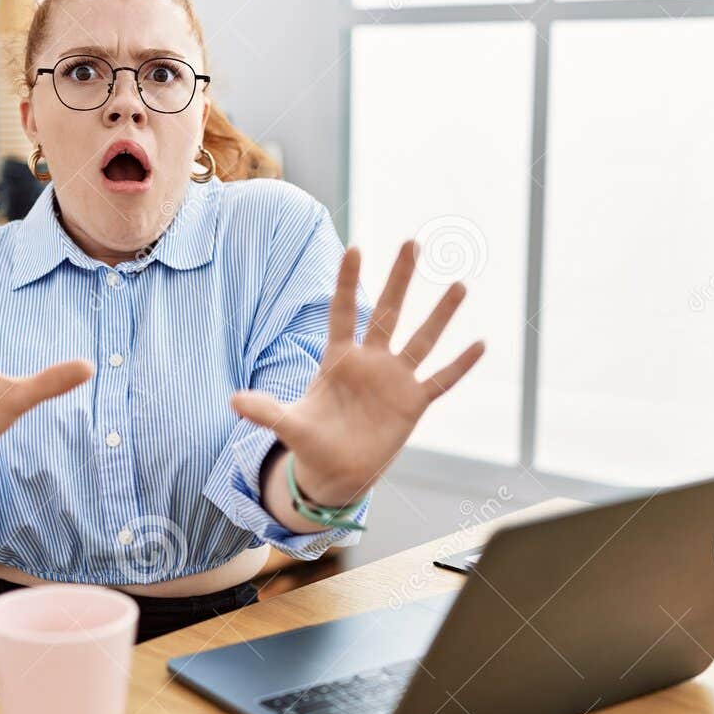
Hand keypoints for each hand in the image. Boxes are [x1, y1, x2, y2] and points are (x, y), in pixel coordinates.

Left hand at [230, 241, 483, 505]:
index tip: (355, 249)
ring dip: (440, 315)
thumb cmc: (311, 442)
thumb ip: (266, 410)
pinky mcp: (412, 404)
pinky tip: (480, 344)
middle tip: (413, 242)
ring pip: (422, 340)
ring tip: (459, 285)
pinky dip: (459, 365)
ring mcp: (394, 380)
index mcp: (339, 359)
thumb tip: (233, 401)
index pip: (345, 311)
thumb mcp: (289, 425)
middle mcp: (370, 362)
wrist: (336, 471)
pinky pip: (441, 380)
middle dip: (400, 278)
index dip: (349, 282)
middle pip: (389, 311)